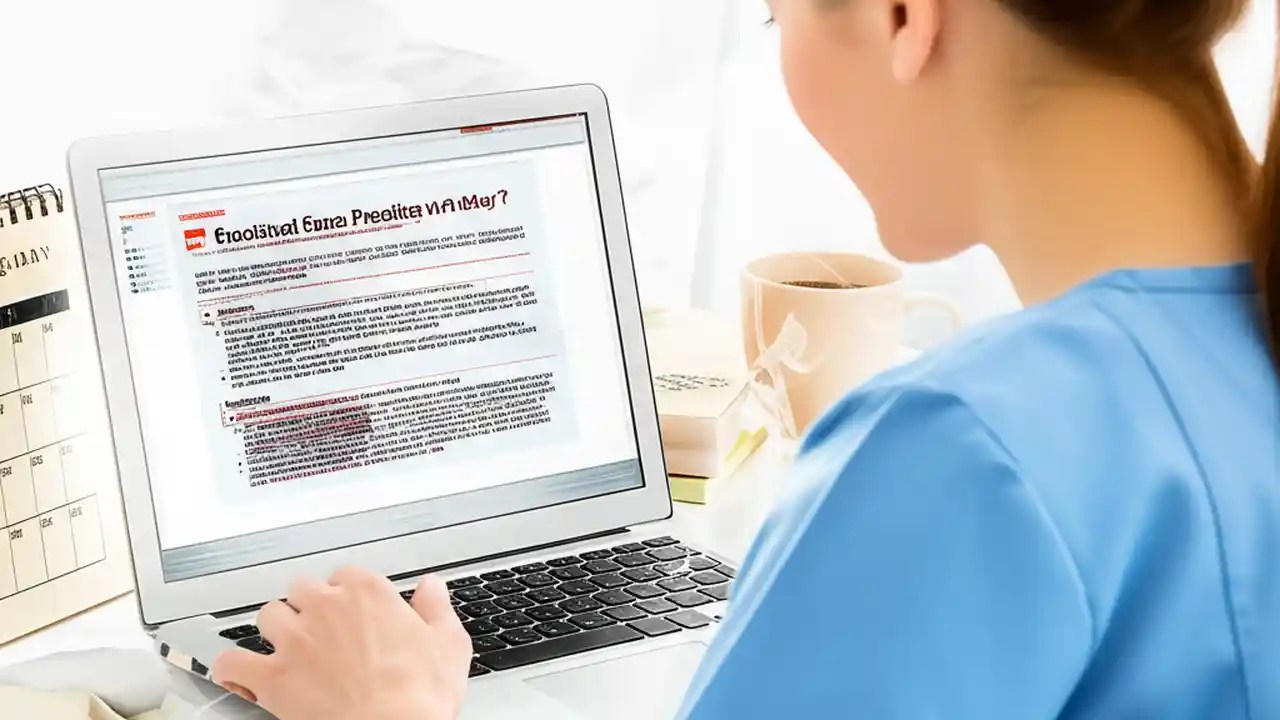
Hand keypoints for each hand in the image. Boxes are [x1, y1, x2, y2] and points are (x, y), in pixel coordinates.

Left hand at [212, 567, 471, 719]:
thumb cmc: (419, 696)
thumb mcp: (448, 644)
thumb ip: (436, 608)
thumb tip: (431, 588)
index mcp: (367, 593)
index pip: (347, 574)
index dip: (350, 594)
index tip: (357, 611)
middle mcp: (325, 608)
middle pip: (303, 589)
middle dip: (311, 606)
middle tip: (324, 629)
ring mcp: (295, 641)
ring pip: (269, 616)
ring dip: (276, 628)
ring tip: (288, 645)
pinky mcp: (273, 678)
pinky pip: (233, 663)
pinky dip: (233, 668)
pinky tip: (242, 673)